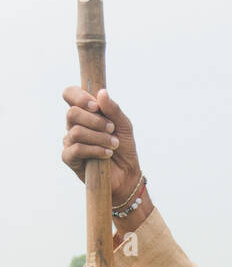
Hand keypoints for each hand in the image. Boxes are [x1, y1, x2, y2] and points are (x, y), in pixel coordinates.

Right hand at [61, 86, 142, 209]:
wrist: (127, 174)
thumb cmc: (123, 147)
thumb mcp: (124, 125)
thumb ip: (113, 109)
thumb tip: (101, 92)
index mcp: (84, 112)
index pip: (70, 94)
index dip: (79, 97)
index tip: (96, 106)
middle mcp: (73, 124)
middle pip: (72, 113)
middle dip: (96, 121)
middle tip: (112, 129)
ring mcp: (69, 141)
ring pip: (77, 132)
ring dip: (99, 137)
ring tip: (114, 144)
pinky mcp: (69, 158)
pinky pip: (77, 149)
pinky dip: (95, 150)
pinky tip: (107, 154)